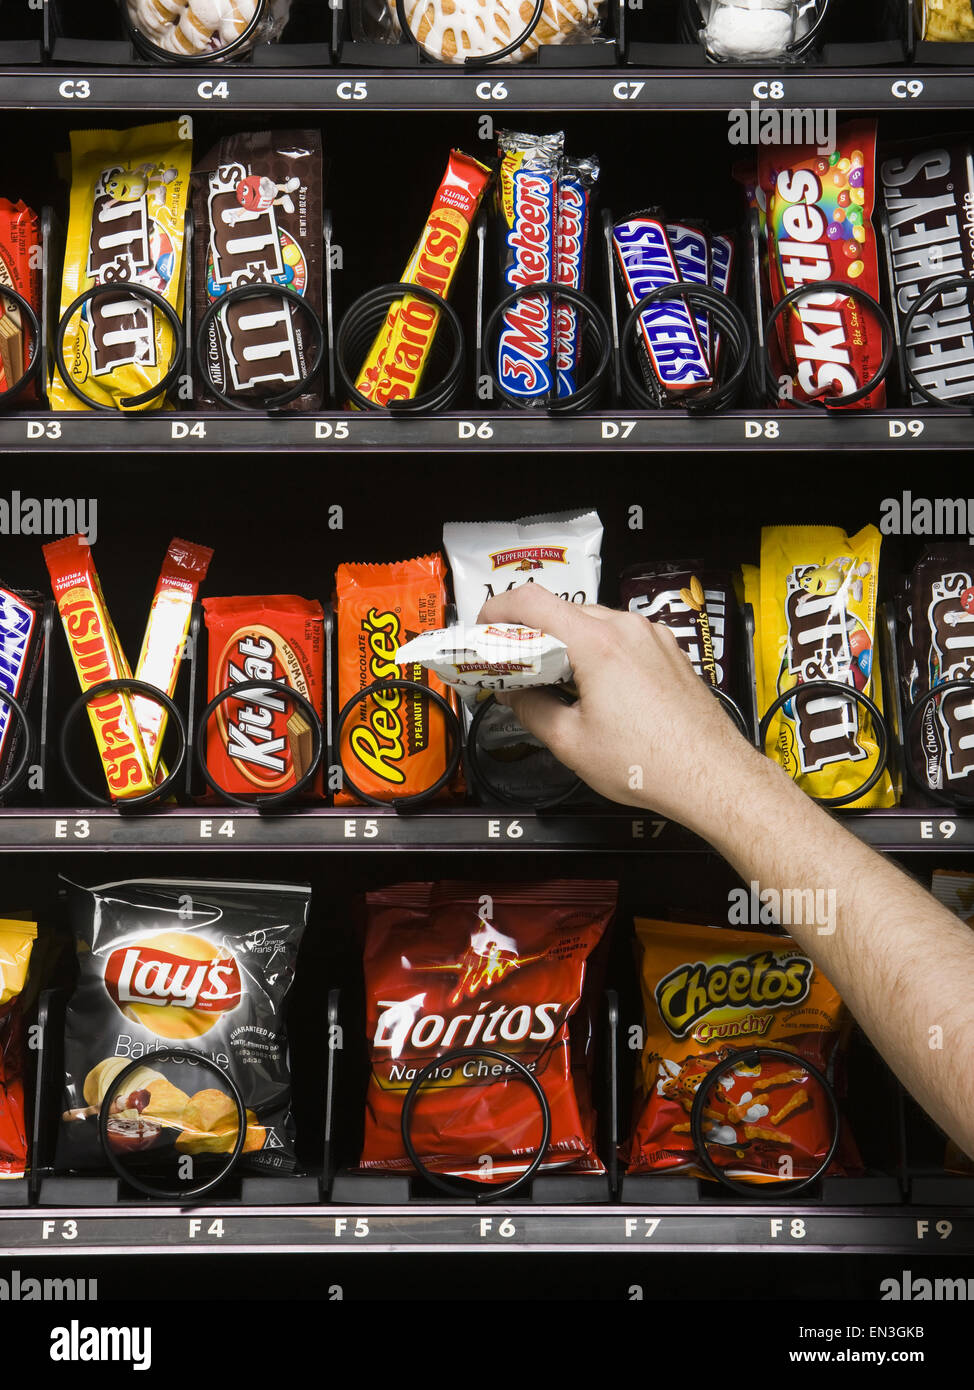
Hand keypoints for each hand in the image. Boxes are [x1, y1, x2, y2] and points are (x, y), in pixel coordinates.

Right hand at [476, 583, 760, 835]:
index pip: (532, 601)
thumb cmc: (652, 763)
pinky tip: (589, 688)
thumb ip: (530, 709)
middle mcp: (628, 629)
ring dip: (564, 645)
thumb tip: (513, 694)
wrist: (713, 777)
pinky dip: (596, 653)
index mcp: (598, 643)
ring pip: (593, 625)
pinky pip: (621, 639)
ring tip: (549, 682)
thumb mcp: (571, 743)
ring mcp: (653, 638)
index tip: (484, 629)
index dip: (497, 611)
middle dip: (530, 636)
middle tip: (510, 667)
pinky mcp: (669, 652)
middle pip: (562, 612)